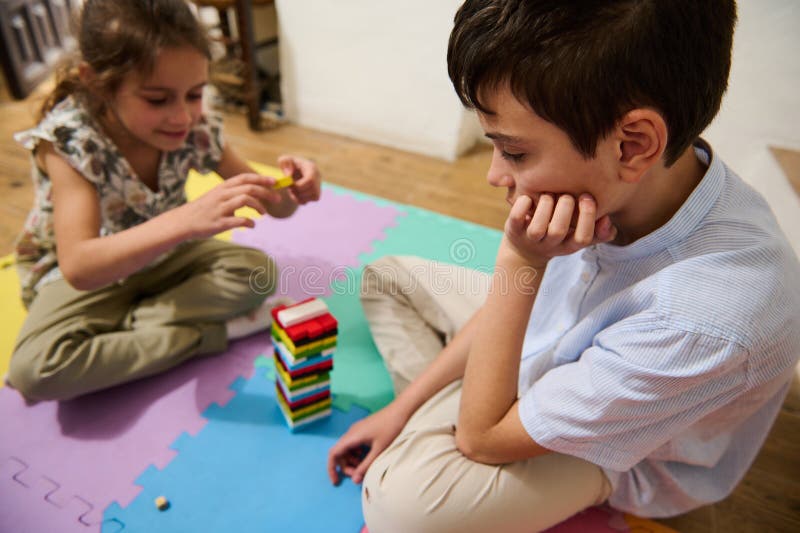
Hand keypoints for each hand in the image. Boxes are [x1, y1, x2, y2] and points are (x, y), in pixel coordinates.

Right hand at [176, 174, 279, 238]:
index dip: (261, 178)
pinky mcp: (219, 223)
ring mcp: (220, 208)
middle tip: (277, 200)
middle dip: (266, 193)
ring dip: (259, 206)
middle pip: (249, 188)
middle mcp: (222, 195)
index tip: (274, 181)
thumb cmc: (205, 209)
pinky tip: (252, 225)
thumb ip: (234, 193)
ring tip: (264, 214)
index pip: (245, 178)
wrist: (184, 221)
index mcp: (223, 188)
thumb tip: (256, 193)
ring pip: (245, 200)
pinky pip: (238, 220)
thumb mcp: (217, 195)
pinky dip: (249, 222)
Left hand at [278, 155, 321, 204]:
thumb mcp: (285, 160)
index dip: (299, 185)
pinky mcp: (315, 196)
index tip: (290, 183)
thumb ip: (285, 163)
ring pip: (308, 198)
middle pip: (310, 191)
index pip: (310, 180)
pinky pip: (306, 202)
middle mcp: (318, 178)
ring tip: (292, 189)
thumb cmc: (290, 165)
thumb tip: (288, 175)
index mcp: (312, 168)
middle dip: (297, 191)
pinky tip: (295, 193)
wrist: (297, 171)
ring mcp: (318, 188)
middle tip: (290, 187)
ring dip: (296, 196)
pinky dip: (298, 200)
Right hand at [327, 403, 407, 484]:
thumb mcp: (378, 450)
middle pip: (340, 453)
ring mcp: (356, 430)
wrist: (400, 411)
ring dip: (351, 461)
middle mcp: (351, 432)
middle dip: (345, 466)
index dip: (332, 469)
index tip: (336, 481)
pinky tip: (366, 457)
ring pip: (346, 449)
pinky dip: (356, 454)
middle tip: (356, 476)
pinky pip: (353, 444)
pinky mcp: (362, 430)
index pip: (333, 453)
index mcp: (352, 436)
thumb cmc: (390, 429)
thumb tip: (354, 481)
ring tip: (363, 467)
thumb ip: (366, 466)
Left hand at [502, 193, 616, 267]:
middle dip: (564, 208)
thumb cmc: (558, 236)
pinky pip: (516, 218)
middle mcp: (549, 245)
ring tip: (549, 195)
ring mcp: (530, 239)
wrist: (524, 250)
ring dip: (545, 206)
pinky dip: (522, 205)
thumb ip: (598, 231)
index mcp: (568, 245)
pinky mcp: (513, 231)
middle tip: (566, 195)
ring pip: (537, 227)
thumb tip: (606, 219)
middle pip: (558, 231)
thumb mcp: (578, 236)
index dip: (587, 218)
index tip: (587, 197)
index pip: (582, 238)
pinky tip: (529, 197)